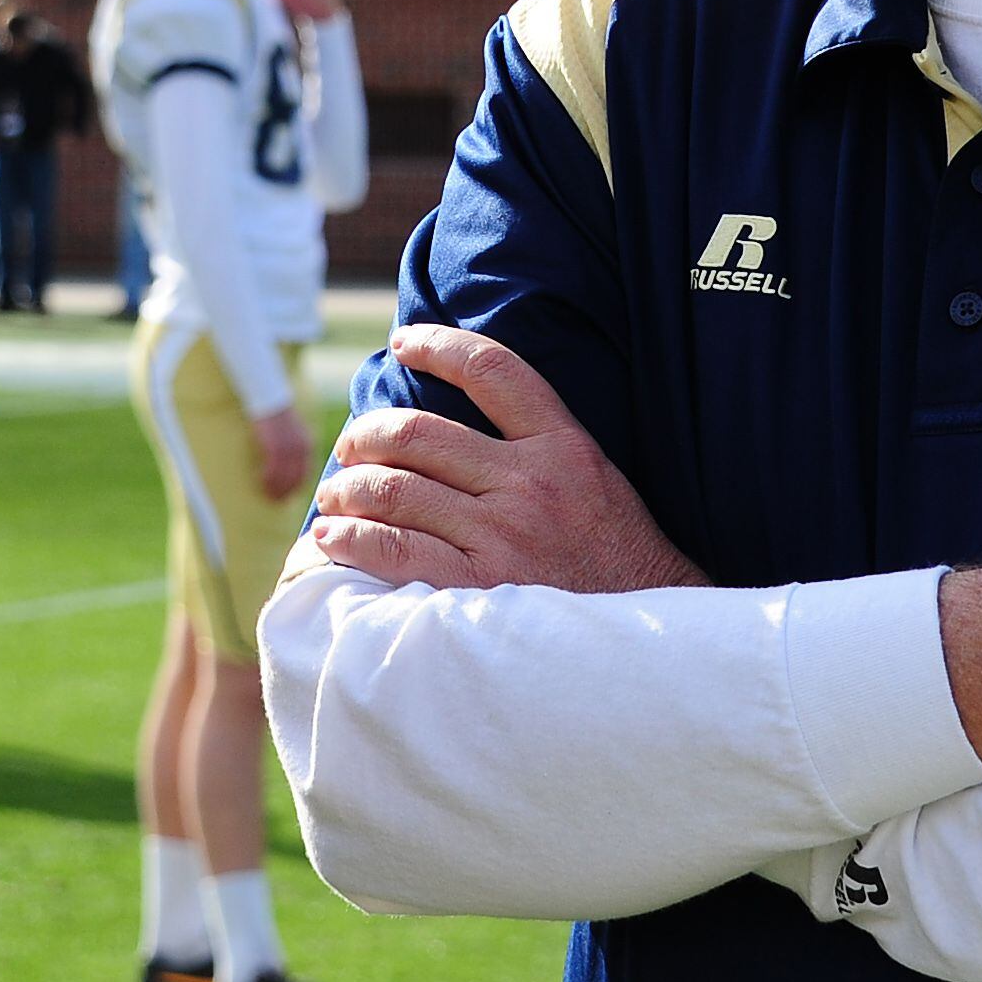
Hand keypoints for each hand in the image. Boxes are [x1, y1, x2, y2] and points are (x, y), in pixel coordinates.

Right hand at [249, 402, 315, 501]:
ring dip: (277, 488)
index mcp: (307, 444)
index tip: (289, 494)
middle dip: (288, 490)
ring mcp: (289, 447)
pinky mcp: (276, 446)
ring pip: (285, 476)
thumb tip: (286, 465)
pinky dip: (268, 479)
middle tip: (278, 500)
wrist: (269, 397)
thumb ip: (292, 447)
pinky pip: (273, 469)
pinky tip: (261, 482)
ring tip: (269, 496)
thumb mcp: (291, 431)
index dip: (297, 485)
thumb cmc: (277, 415)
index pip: (306, 471)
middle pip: (297, 477)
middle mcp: (302, 448)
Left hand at [303, 324, 702, 594]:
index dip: (437, 344)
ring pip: (395, 490)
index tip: (402, 341)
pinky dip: (349, 538)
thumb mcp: (596, 480)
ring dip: (348, 488)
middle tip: (348, 447)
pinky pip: (391, 549)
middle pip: (417, 433)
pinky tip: (330, 536)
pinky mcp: (478, 588)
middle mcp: (528, 484)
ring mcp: (501, 537)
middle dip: (366, 434)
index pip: (492, 369)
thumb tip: (464, 418)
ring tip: (334, 495)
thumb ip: (539, 445)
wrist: (650, 641)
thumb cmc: (616, 560)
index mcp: (561, 446)